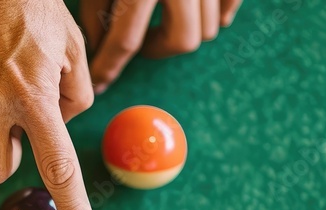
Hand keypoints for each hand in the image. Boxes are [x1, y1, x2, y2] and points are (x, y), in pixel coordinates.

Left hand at [80, 0, 243, 92]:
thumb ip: (95, 12)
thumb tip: (98, 49)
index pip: (125, 40)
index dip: (108, 67)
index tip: (98, 87)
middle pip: (181, 40)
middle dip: (157, 49)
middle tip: (140, 41)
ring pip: (208, 28)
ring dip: (181, 31)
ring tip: (162, 20)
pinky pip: (230, 7)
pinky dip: (220, 16)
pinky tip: (205, 17)